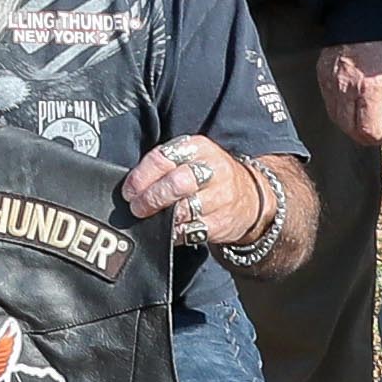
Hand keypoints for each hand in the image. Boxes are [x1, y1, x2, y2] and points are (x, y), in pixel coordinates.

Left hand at [120, 133, 262, 252]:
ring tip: (152, 219)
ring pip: (183, 210)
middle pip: (175, 184)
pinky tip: (170, 231)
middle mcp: (212, 170)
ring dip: (162, 218)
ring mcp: (220, 197)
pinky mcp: (223, 222)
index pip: (163, 158)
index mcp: (199, 148)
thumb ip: (164, 165)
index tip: (129, 190)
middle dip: (150, 198)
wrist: (252, 195)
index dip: (141, 177)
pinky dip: (176, 233)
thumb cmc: (210, 176)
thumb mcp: (193, 157)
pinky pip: (192, 231)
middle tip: (137, 208)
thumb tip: (131, 186)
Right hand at [319, 39, 381, 147]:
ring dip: (351, 125)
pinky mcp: (322, 75)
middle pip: (349, 129)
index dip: (379, 139)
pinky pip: (329, 102)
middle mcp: (345, 89)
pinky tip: (352, 104)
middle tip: (377, 132)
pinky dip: (340, 109)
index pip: (367, 131)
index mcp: (368, 89)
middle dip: (364, 136)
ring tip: (365, 119)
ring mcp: (330, 83)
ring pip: (336, 118)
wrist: (362, 12)